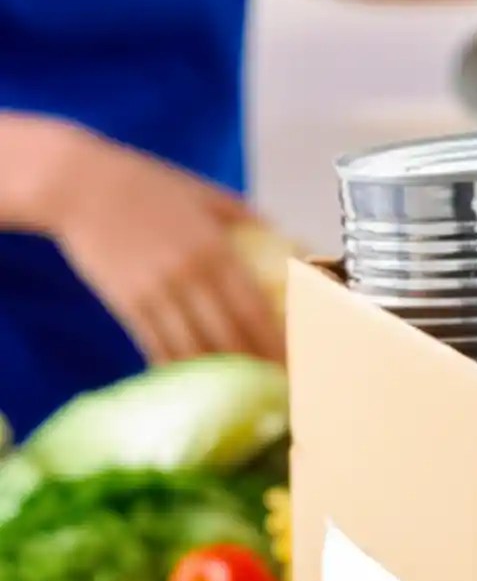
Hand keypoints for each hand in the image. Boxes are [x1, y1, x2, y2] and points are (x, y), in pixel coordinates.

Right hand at [44, 129, 283, 365]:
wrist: (78, 184)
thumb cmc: (148, 184)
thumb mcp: (205, 194)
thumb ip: (245, 216)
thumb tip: (282, 234)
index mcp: (216, 249)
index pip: (255, 309)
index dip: (276, 342)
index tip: (293, 363)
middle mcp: (189, 276)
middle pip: (229, 336)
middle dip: (255, 368)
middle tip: (275, 389)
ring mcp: (155, 293)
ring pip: (193, 349)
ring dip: (218, 377)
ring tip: (241, 395)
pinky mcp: (126, 303)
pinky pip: (156, 345)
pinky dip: (177, 367)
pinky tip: (194, 384)